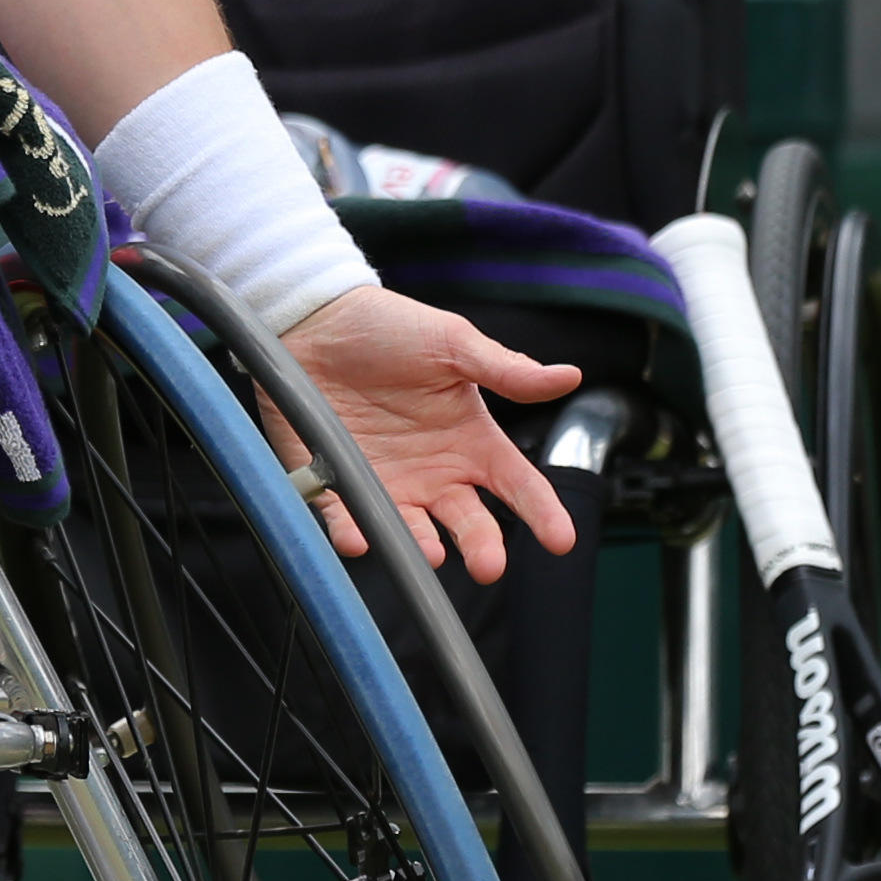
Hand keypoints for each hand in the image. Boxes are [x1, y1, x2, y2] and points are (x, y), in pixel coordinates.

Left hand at [269, 284, 577, 582]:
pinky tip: (357, 538)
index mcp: (470, 439)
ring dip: (420, 544)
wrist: (312, 316)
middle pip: (469, 521)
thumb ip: (505, 369)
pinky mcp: (335, 479)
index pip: (517, 484)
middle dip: (482, 546)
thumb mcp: (451, 343)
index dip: (542, 512)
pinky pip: (346, 514)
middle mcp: (434, 470)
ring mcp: (387, 479)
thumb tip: (568, 376)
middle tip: (488, 564)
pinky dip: (351, 530)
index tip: (560, 539)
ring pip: (412, 527)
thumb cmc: (386, 326)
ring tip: (429, 552)